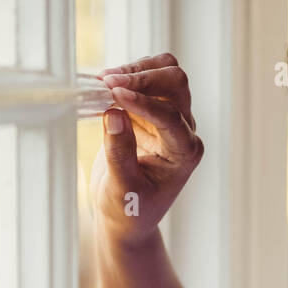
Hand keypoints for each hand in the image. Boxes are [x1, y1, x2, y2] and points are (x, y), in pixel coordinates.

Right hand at [89, 52, 204, 245]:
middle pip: (176, 82)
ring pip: (164, 72)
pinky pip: (144, 80)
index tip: (113, 94)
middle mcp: (183, 131)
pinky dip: (126, 76)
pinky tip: (103, 85)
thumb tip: (114, 113)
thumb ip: (119, 154)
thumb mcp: (122, 189)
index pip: (169, 115)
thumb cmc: (129, 211)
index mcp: (185, 152)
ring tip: (103, 81)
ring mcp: (168, 118)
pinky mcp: (150, 111)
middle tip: (107, 82)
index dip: (141, 101)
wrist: (126, 217)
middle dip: (142, 76)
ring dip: (135, 70)